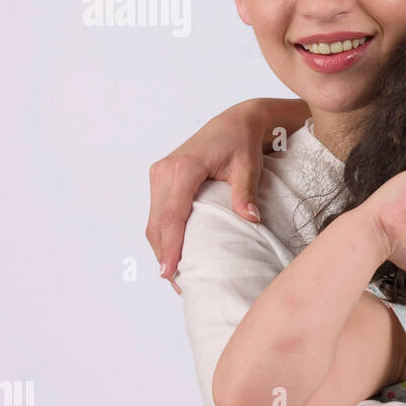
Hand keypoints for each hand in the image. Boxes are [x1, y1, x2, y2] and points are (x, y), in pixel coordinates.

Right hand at [146, 99, 267, 291]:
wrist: (235, 121)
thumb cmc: (242, 142)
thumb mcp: (248, 166)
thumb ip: (245, 192)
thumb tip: (251, 220)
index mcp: (184, 168)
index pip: (172, 215)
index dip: (171, 245)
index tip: (170, 271)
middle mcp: (165, 171)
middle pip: (157, 222)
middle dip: (164, 255)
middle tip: (178, 283)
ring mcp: (160, 174)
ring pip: (153, 220)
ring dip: (162, 247)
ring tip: (177, 275)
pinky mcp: (162, 179)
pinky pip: (158, 212)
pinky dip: (164, 234)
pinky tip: (175, 253)